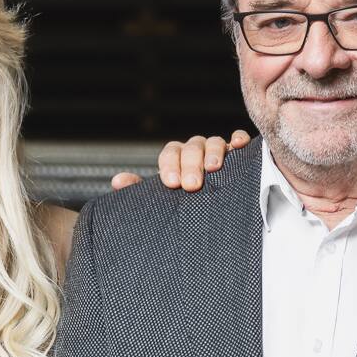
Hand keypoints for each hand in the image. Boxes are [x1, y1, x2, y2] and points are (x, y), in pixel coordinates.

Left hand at [109, 129, 251, 190]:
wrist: (206, 217)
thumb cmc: (181, 203)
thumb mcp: (159, 199)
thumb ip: (138, 189)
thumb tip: (117, 181)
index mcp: (176, 159)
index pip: (170, 153)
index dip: (170, 165)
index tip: (171, 183)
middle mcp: (196, 152)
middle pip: (192, 147)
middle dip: (191, 164)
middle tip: (191, 184)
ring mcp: (217, 152)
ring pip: (214, 142)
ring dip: (213, 153)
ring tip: (213, 170)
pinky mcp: (238, 156)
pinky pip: (238, 140)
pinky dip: (238, 139)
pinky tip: (238, 145)